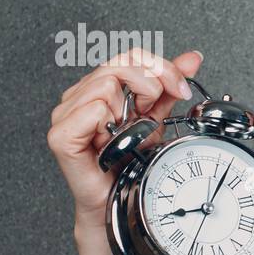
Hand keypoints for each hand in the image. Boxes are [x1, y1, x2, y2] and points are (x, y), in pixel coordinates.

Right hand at [47, 48, 203, 232]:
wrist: (124, 200)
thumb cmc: (132, 161)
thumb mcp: (158, 117)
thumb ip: (169, 85)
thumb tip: (192, 58)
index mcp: (99, 86)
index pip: (130, 54)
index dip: (161, 68)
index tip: (181, 90)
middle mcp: (80, 95)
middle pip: (120, 63)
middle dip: (151, 86)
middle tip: (155, 112)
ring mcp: (66, 114)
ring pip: (106, 85)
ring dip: (128, 112)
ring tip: (127, 134)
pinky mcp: (61, 135)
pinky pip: (93, 109)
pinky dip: (110, 125)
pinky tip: (112, 141)